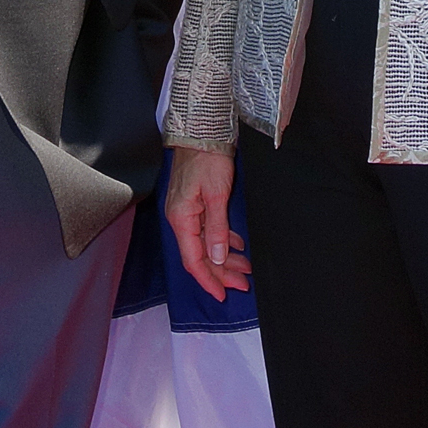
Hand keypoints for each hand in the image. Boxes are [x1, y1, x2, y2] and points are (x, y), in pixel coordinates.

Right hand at [164, 146, 252, 298]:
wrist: (202, 132)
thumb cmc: (208, 160)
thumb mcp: (217, 196)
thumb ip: (217, 229)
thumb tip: (218, 258)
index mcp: (182, 219)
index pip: (193, 260)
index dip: (208, 280)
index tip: (222, 295)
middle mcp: (181, 219)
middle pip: (200, 255)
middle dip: (221, 273)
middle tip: (243, 284)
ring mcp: (188, 211)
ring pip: (206, 244)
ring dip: (225, 258)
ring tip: (245, 267)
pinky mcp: (196, 204)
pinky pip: (208, 230)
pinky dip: (223, 240)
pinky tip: (237, 245)